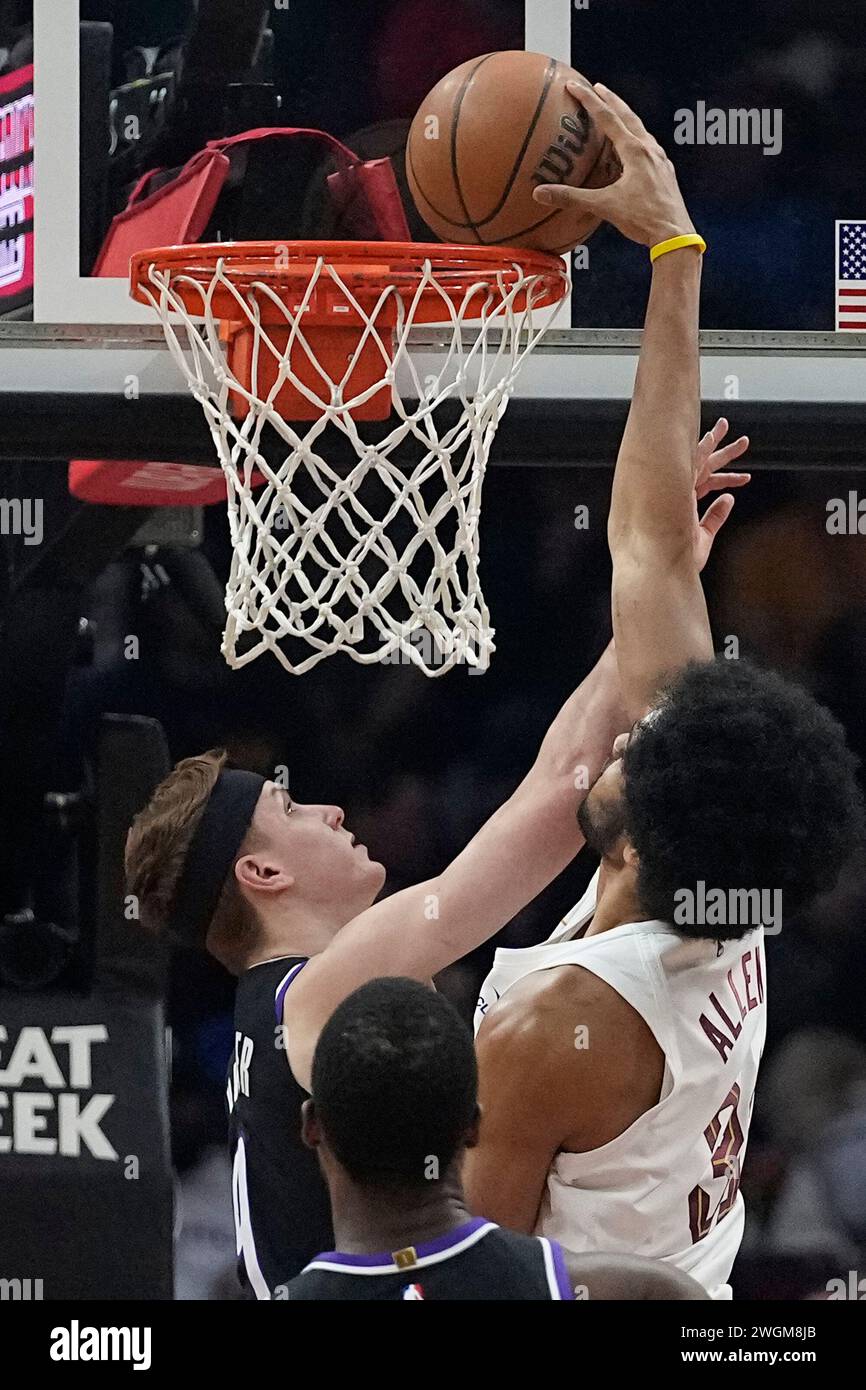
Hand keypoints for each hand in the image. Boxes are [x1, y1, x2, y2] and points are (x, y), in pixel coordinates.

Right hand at [533, 82, 694, 248]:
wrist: (674, 235)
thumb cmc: (643, 219)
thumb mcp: (604, 206)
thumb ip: (572, 198)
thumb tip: (540, 193)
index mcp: (634, 150)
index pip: (607, 117)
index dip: (589, 99)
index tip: (575, 85)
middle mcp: (649, 149)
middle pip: (628, 115)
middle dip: (611, 100)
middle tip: (598, 87)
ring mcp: (660, 160)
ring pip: (640, 129)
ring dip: (626, 117)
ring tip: (615, 112)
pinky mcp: (665, 172)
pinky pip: (648, 147)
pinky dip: (636, 139)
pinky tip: (633, 147)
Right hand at [692, 418, 750, 571]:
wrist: (662, 566)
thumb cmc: (678, 558)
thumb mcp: (704, 536)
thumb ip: (716, 517)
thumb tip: (729, 500)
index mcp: (685, 503)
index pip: (709, 484)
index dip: (728, 478)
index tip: (745, 476)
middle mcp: (681, 492)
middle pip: (704, 466)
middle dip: (721, 451)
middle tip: (734, 435)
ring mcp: (679, 489)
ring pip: (698, 459)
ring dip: (714, 443)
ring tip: (726, 427)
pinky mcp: (678, 489)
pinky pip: (690, 463)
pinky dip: (700, 450)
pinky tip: (710, 438)